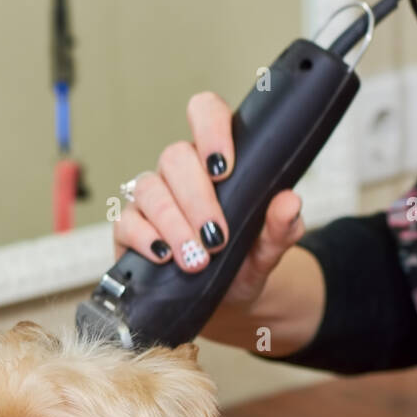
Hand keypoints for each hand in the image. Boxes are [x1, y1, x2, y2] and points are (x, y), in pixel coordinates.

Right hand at [114, 90, 304, 311]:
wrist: (222, 301)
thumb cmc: (244, 263)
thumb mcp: (269, 250)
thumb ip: (281, 226)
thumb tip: (289, 201)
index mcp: (216, 161)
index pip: (206, 114)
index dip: (210, 129)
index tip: (224, 168)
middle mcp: (180, 173)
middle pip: (175, 157)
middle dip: (197, 199)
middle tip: (216, 238)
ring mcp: (151, 199)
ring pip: (149, 188)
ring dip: (173, 224)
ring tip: (196, 259)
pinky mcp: (130, 230)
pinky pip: (127, 222)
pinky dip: (144, 238)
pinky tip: (164, 256)